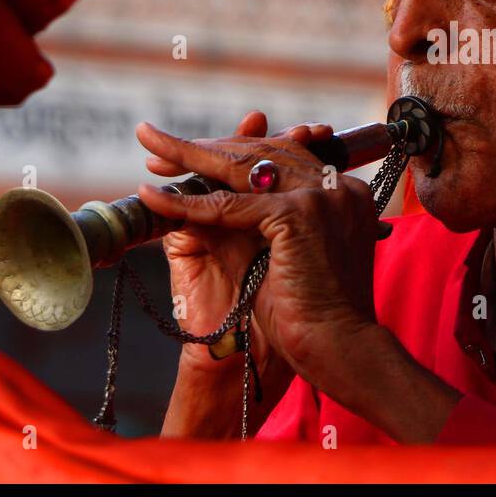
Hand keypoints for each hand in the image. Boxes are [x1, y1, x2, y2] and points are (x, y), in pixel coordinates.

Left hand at [136, 113, 380, 393]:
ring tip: (152, 151)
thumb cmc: (314, 316)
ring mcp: (321, 195)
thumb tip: (208, 198)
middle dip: (207, 148)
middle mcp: (338, 186)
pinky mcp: (298, 214)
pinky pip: (228, 204)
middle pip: (263, 152)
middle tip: (159, 146)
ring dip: (190, 156)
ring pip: (243, 167)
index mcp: (343, 193)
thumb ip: (261, 222)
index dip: (237, 151)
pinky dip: (186, 202)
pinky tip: (152, 196)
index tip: (197, 155)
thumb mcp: (286, 255)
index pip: (284, 156)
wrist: (340, 350)